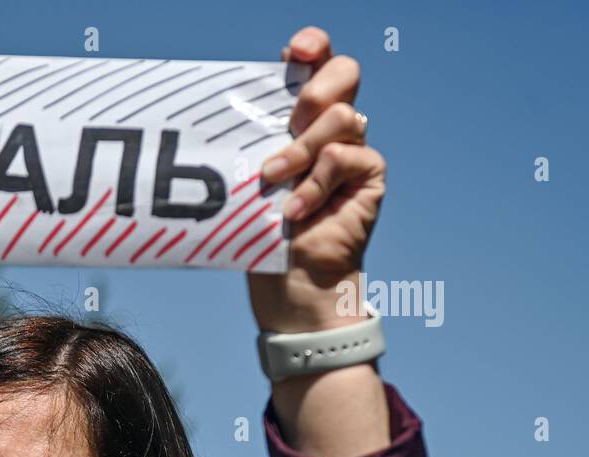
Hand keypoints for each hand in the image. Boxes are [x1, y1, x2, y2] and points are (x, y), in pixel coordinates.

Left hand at [248, 26, 385, 332]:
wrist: (290, 277)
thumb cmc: (262, 226)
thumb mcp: (248, 173)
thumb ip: (252, 137)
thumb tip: (219, 110)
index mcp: (301, 116)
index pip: (317, 62)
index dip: (313, 46)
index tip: (295, 49)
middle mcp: (333, 125)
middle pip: (344, 72)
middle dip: (316, 88)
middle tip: (291, 120)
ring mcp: (355, 148)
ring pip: (342, 116)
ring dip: (301, 148)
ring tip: (273, 178)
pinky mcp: (369, 174)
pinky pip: (344, 157)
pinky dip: (315, 182)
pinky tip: (295, 208)